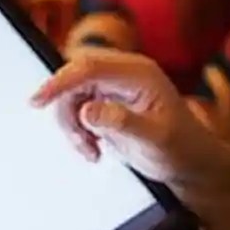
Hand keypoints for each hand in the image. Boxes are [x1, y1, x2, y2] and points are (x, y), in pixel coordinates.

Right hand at [31, 49, 220, 184]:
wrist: (190, 162)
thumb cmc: (181, 148)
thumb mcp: (155, 139)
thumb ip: (122, 122)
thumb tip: (88, 110)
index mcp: (139, 73)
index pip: (90, 67)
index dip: (61, 82)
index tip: (39, 100)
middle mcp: (125, 74)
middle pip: (76, 78)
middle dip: (67, 110)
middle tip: (79, 142)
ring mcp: (115, 87)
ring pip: (73, 96)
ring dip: (72, 126)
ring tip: (91, 151)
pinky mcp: (108, 102)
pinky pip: (77, 109)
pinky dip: (77, 130)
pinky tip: (93, 148)